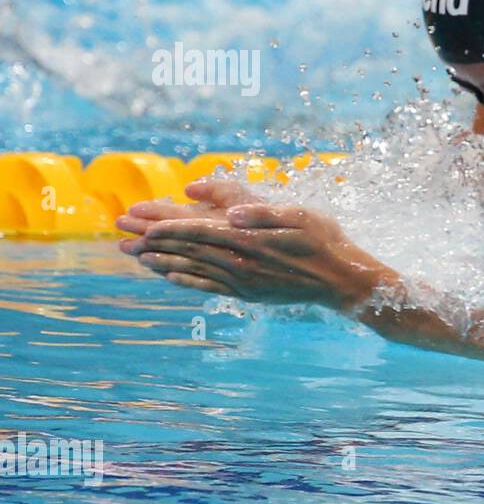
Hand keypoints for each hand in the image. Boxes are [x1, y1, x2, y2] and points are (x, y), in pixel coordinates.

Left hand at [119, 181, 390, 309]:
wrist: (343, 280)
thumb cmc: (324, 240)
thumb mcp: (299, 215)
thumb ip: (262, 211)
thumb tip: (231, 211)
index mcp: (247, 239)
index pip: (196, 228)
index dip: (165, 222)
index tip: (137, 217)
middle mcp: (239, 262)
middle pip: (186, 247)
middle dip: (152, 239)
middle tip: (121, 233)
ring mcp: (241, 281)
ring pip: (192, 268)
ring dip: (161, 260)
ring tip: (135, 255)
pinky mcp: (247, 293)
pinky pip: (208, 287)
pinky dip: (185, 280)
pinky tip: (170, 277)